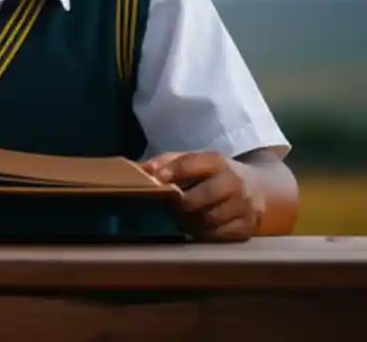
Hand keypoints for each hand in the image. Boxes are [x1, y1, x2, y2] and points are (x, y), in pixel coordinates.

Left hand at [142, 151, 263, 241]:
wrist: (257, 188)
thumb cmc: (213, 175)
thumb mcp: (194, 161)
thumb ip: (167, 162)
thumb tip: (141, 169)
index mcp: (217, 162)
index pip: (192, 164)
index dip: (172, 171)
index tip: (155, 179)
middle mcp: (234, 183)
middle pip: (201, 197)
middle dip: (180, 204)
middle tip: (169, 206)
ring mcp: (244, 207)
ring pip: (208, 219)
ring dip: (188, 221)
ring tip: (180, 218)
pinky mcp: (247, 227)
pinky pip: (218, 236)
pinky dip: (202, 234)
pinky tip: (195, 228)